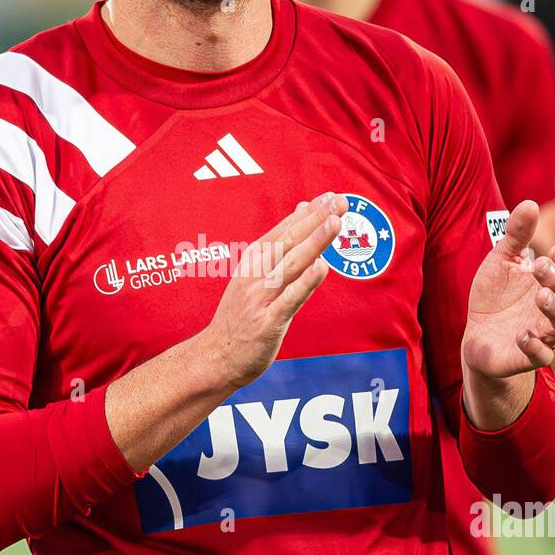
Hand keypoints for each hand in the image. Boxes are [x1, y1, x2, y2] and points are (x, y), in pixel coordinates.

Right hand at [206, 191, 348, 388]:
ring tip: (334, 223)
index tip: (330, 196)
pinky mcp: (267, 322)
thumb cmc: (240, 316)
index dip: (307, 214)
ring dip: (313, 243)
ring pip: (290, 265)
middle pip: (288, 243)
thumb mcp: (253, 275)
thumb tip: (303, 210)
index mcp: (252, 262)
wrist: (216, 357)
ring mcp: (260, 298)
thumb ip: (280, 245)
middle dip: (314, 220)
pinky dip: (305, 282)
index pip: (283, 232)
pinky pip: (289, 299)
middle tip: (338, 201)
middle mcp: (254, 276)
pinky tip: (321, 267)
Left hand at [461, 200, 554, 426]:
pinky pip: (542, 357)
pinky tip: (521, 335)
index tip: (552, 251)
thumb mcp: (501, 260)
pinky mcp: (527, 357)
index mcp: (553, 285)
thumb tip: (529, 203)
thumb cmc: (495, 295)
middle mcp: (554, 310)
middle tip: (540, 267)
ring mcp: (543, 334)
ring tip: (540, 296)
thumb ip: (515, 235)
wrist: (476, 334)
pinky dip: (535, 347)